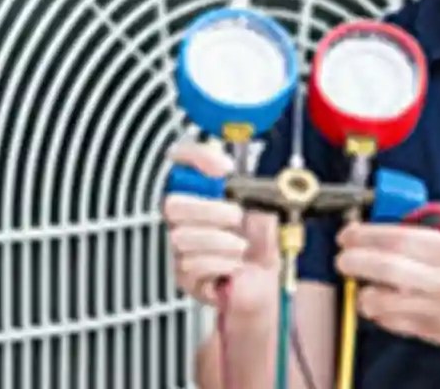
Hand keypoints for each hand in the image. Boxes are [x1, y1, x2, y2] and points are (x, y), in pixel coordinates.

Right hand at [162, 140, 278, 317]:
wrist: (268, 281)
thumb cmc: (261, 243)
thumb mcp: (263, 209)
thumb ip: (250, 189)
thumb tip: (236, 175)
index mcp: (204, 193)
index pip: (182, 160)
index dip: (194, 157)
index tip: (222, 167)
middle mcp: (184, 218)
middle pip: (171, 204)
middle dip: (209, 210)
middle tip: (236, 217)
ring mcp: (180, 247)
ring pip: (181, 238)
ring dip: (219, 241)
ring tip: (240, 246)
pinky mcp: (185, 276)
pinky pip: (191, 265)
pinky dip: (220, 263)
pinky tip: (234, 264)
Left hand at [335, 223, 439, 349]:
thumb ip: (429, 233)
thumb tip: (386, 227)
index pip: (399, 240)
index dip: (366, 234)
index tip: (349, 233)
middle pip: (385, 269)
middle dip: (354, 260)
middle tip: (344, 257)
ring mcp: (435, 310)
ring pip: (380, 301)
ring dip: (363, 289)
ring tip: (364, 281)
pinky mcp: (429, 331)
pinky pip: (389, 322)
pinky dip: (377, 310)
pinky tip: (381, 299)